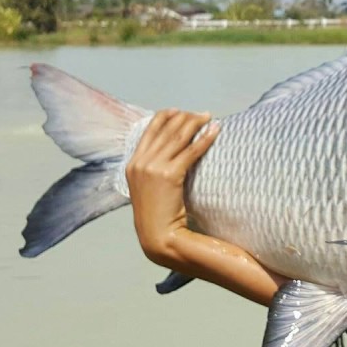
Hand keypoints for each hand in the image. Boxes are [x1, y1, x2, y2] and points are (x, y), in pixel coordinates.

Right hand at [125, 108, 219, 262]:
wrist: (157, 235)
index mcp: (132, 163)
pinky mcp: (169, 175)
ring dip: (196, 123)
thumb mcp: (146, 186)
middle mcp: (140, 162)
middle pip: (166, 129)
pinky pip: (191, 151)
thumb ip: (151, 168)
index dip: (167, 116)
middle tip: (202, 115)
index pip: (150, 129)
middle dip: (186, 117)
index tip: (181, 111)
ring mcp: (153, 168)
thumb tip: (170, 151)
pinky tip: (215, 131)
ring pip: (178, 136)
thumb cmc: (156, 214)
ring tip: (209, 118)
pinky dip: (205, 138)